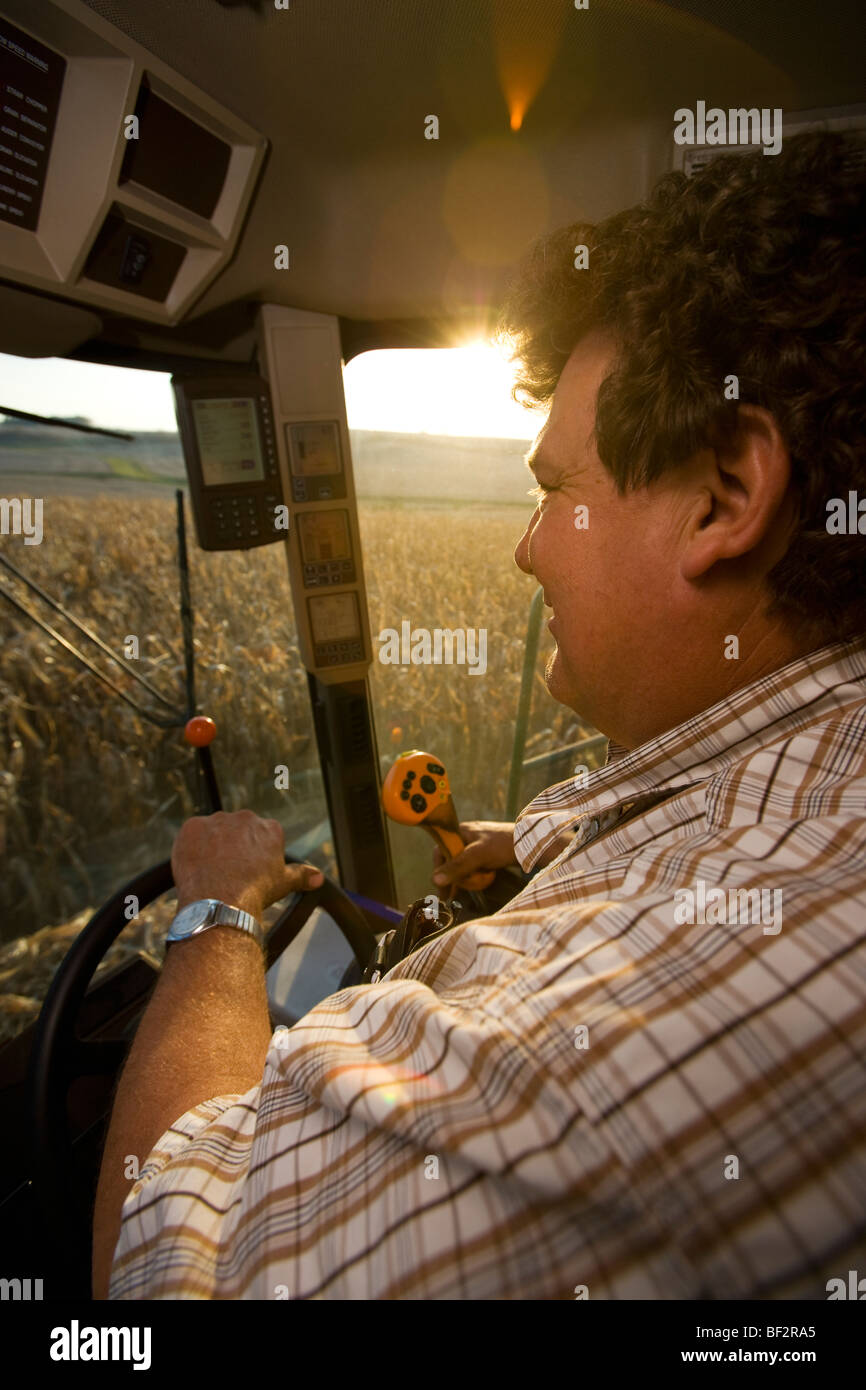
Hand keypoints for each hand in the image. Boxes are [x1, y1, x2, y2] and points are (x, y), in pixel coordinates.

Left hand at [172, 810, 322, 919]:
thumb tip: (318, 878)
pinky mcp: (192, 826)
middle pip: (236, 830)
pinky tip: (194, 866)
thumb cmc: (255, 892)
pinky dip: (190, 847)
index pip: (260, 836)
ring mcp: (217, 820)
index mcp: (269, 828)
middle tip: (227, 872)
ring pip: (212, 830)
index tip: (246, 871)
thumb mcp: (283, 883)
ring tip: (209, 872)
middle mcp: (244, 818)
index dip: (252, 855)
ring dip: (210, 845)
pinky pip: (190, 834)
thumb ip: (302, 875)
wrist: (221, 900)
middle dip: (232, 846)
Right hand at [430, 820, 517, 891]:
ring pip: (462, 865)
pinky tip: (481, 881)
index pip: (441, 851)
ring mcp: (477, 845)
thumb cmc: (503, 845)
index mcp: (460, 831)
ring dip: (465, 878)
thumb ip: (456, 867)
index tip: (441, 887)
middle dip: (453, 877)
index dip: (439, 869)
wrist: (531, 844)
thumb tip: (435, 880)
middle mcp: (466, 836)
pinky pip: (474, 866)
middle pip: (451, 860)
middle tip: (451, 895)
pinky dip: (475, 875)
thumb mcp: (477, 856)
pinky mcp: (487, 853)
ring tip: (470, 888)